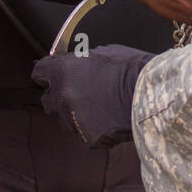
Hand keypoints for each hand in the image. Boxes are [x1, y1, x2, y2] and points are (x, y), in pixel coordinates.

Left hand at [31, 45, 153, 147]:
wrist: (152, 95)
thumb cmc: (132, 69)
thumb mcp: (104, 53)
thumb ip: (82, 61)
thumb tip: (75, 63)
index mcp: (64, 70)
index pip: (39, 72)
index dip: (46, 74)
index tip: (51, 75)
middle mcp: (63, 95)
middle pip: (48, 99)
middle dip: (59, 96)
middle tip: (77, 93)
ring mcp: (73, 119)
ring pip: (65, 119)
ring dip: (74, 114)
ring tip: (98, 107)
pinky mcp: (87, 138)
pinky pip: (83, 133)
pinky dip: (92, 127)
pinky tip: (109, 119)